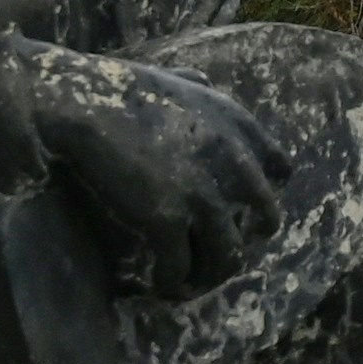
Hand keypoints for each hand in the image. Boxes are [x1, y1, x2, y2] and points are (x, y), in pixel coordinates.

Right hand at [21, 51, 290, 288]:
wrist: (82, 102)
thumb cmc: (120, 87)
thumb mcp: (174, 76)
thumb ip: (196, 82)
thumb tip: (200, 79)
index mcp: (238, 126)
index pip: (280, 171)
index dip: (261, 195)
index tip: (242, 209)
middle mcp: (233, 162)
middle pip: (265, 220)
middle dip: (244, 239)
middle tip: (215, 252)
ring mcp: (202, 194)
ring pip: (228, 257)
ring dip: (210, 275)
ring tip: (189, 283)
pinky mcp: (166, 219)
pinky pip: (180, 269)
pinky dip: (173, 284)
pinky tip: (161, 287)